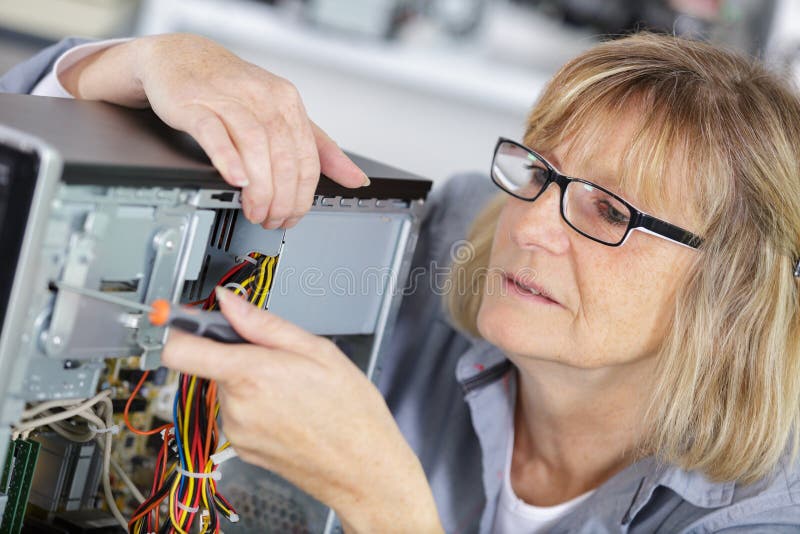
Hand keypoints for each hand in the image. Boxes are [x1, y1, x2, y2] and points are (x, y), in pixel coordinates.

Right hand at [60, 34, 367, 227]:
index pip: (307, 157)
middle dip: (282, 196)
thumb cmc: (231, 89)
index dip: (303, 194)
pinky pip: (214, 132)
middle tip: (273, 219)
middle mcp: (261, 97)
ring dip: (260, 186)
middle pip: (283, 155)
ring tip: (255, 210)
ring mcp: (227, 98)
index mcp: (287, 101)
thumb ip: (320, 148)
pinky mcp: (194, 103)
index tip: (294, 216)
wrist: (179, 58)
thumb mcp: (282, 113)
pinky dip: (227, 158)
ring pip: (254, 145)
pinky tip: (235, 180)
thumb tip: (357, 179)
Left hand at [161, 288, 442, 532]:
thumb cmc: (350, 411)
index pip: (181, 350)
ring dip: (252, 383)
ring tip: (294, 389)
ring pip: (229, 390)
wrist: (363, 468)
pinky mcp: (242, 449)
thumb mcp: (317, 350)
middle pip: (213, 365)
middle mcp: (236, 406)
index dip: (176, 330)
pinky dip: (258, 407)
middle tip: (280, 359)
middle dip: (240, 356)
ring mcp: (237, 431)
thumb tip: (230, 302)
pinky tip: (290, 410)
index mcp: (251, 375)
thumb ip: (264, 324)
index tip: (179, 319)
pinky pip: (239, 414)